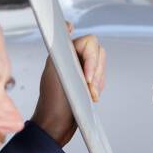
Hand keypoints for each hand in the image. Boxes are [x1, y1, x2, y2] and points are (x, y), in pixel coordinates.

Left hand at [30, 25, 105, 146]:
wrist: (55, 125)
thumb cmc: (52, 102)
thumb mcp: (55, 71)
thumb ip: (64, 49)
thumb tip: (69, 27)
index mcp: (62, 52)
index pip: (88, 41)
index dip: (91, 53)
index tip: (87, 72)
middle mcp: (72, 58)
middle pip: (98, 54)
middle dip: (96, 71)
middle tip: (88, 86)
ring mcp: (80, 70)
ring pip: (101, 66)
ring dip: (98, 81)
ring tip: (89, 94)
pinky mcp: (85, 82)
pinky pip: (101, 78)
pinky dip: (99, 88)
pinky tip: (91, 97)